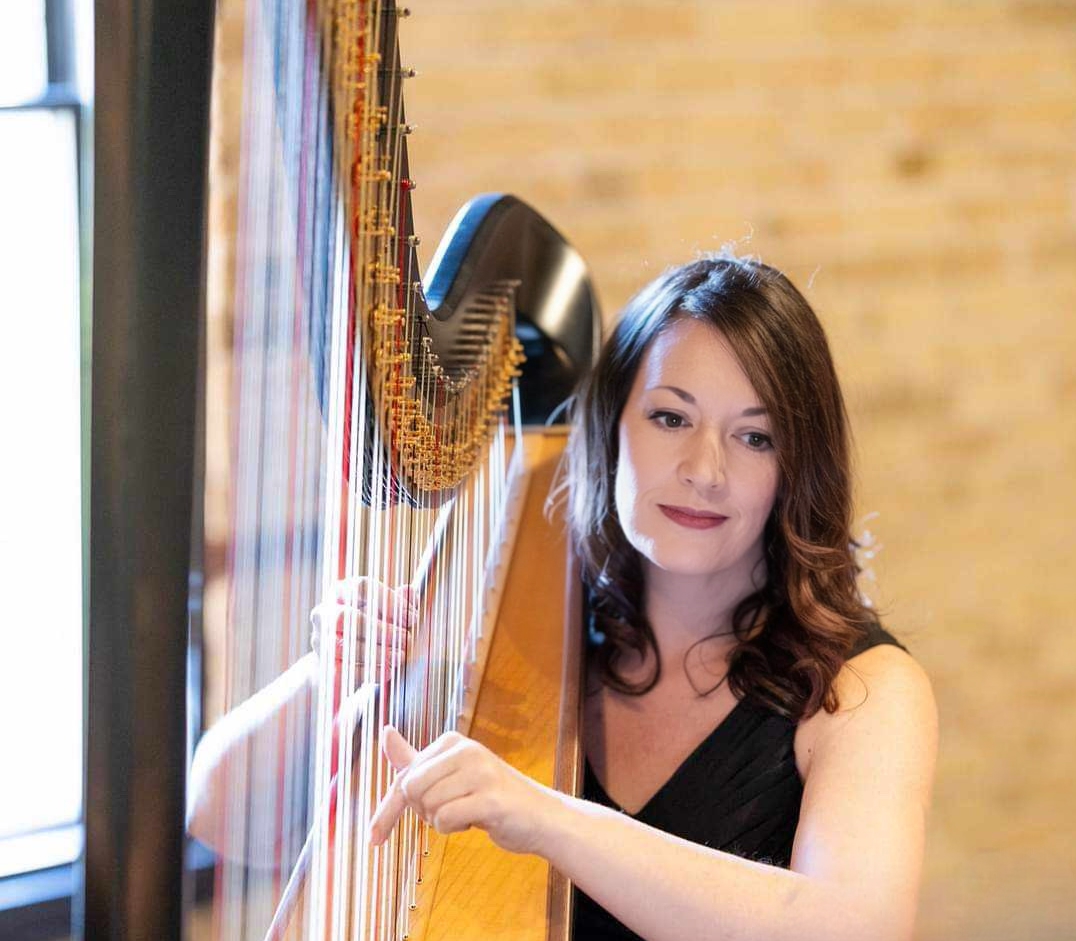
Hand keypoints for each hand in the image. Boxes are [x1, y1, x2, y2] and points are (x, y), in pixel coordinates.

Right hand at [309, 578, 416, 690]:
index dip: (389, 602)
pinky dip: (370, 671)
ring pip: (343, 645)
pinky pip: (343, 670)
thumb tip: (409, 592)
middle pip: (347, 617)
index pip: (362, 587)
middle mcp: (324, 612)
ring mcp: (320, 639)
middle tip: (405, 639)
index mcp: (341, 591)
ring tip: (400, 656)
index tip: (411, 618)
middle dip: (380, 630)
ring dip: (376, 652)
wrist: (344, 659)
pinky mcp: (323, 665)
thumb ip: (399, 601)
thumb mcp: (386, 611)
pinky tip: (389, 671)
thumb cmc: (370, 627)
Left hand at [368, 727, 560, 856]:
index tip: (373, 837)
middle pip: (411, 791)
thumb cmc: (488, 796)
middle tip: (450, 810)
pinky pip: (445, 820)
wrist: (538, 815)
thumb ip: (414, 758)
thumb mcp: (448, 774)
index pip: (403, 777)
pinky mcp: (491, 798)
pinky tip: (476, 820)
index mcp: (451, 741)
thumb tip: (385, 732)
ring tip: (468, 812)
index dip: (387, 811)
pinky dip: (453, 829)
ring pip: (429, 807)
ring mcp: (480, 772)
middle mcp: (465, 749)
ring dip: (443, 821)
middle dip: (423, 812)